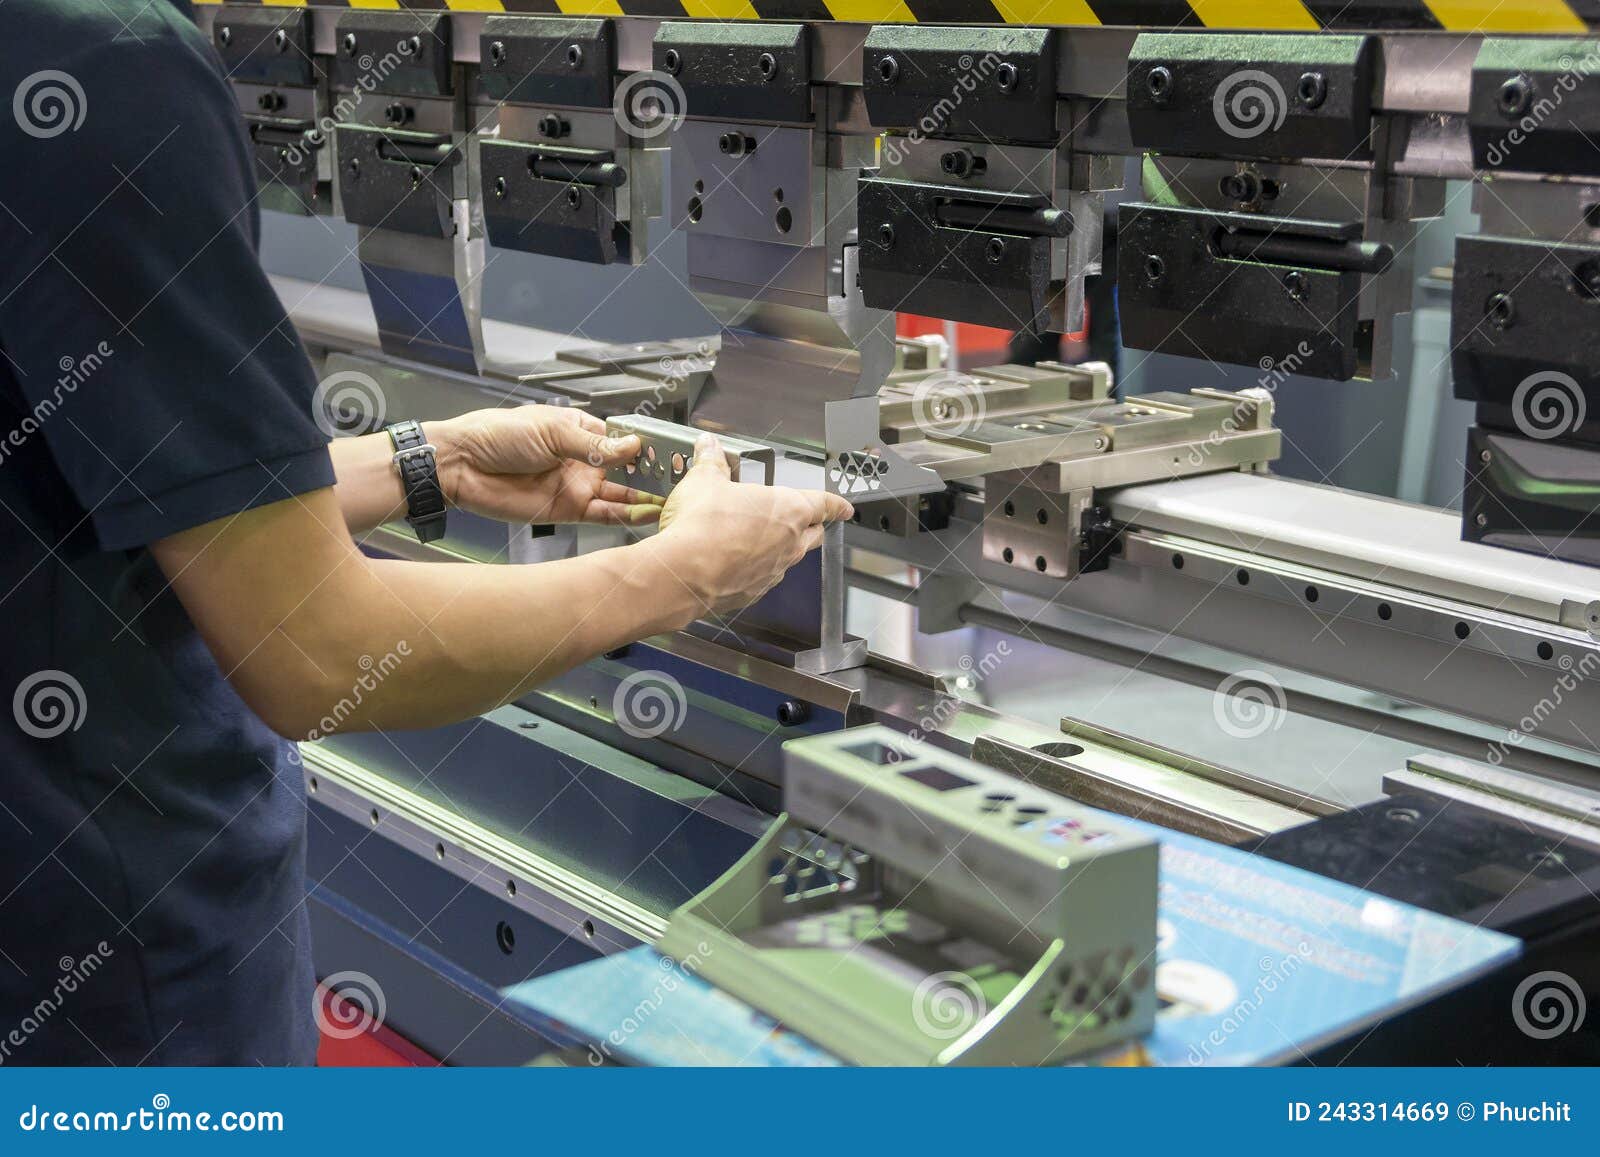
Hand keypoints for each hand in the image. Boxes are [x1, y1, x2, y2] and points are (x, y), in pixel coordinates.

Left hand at [431, 406, 663, 526]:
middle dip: (654, 474)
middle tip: (683, 480)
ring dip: (646, 497)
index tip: (673, 451)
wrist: (462, 466)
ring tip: (674, 500)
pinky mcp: (569, 511)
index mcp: (580, 431)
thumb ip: (595, 446)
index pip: (623, 438)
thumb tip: (634, 446)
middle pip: (628, 468)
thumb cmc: (499, 435)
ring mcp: (578, 486)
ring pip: (621, 494)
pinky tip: (648, 514)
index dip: (647, 445)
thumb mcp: (552, 432)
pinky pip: (605, 514)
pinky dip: (626, 516)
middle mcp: (584, 460)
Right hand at [653, 432, 852, 617]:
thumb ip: (710, 461)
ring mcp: (773, 572)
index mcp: (788, 510)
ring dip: (780, 549)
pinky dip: (754, 570)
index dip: (837, 505)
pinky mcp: (753, 593)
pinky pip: (762, 579)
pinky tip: (734, 563)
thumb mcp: (704, 481)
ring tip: (756, 540)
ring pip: (788, 559)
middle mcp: (788, 543)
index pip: (824, 504)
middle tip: (807, 521)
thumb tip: (707, 445)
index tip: (846, 508)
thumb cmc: (702, 525)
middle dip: (813, 527)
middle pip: (813, 535)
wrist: (683, 574)